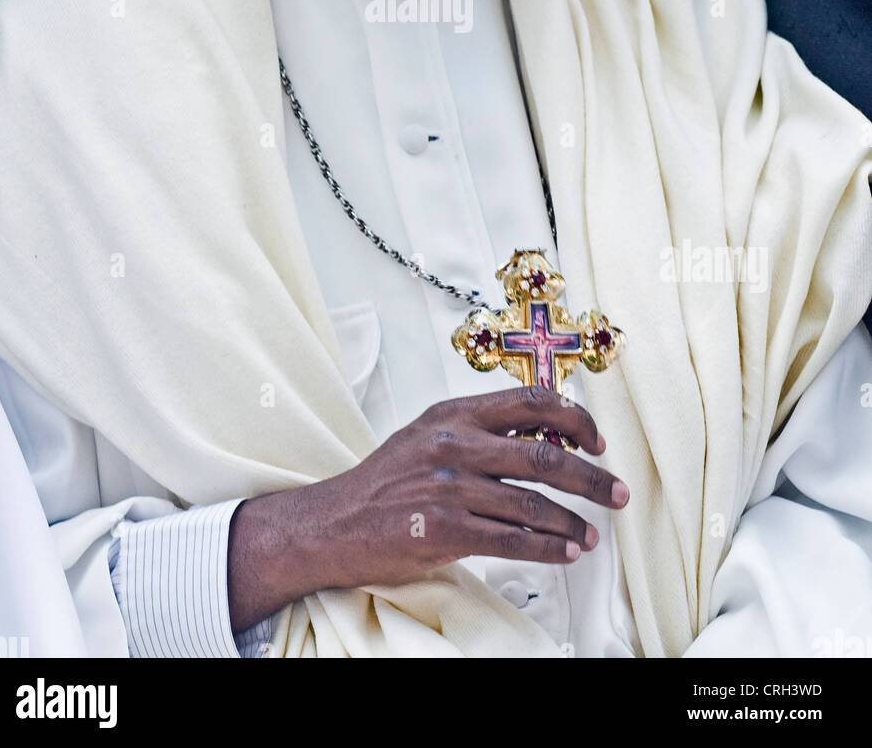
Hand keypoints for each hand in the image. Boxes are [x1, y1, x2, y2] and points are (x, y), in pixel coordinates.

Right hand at [228, 386, 628, 630]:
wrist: (334, 522)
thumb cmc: (387, 480)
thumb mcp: (429, 435)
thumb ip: (479, 431)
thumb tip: (544, 437)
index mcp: (454, 413)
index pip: (531, 401)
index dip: (575, 419)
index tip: (598, 442)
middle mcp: (454, 443)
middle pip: (544, 454)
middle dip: (592, 477)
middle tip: (617, 492)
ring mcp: (448, 486)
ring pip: (533, 503)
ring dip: (573, 522)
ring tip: (591, 535)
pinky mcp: (442, 529)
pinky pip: (511, 539)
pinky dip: (547, 548)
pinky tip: (565, 552)